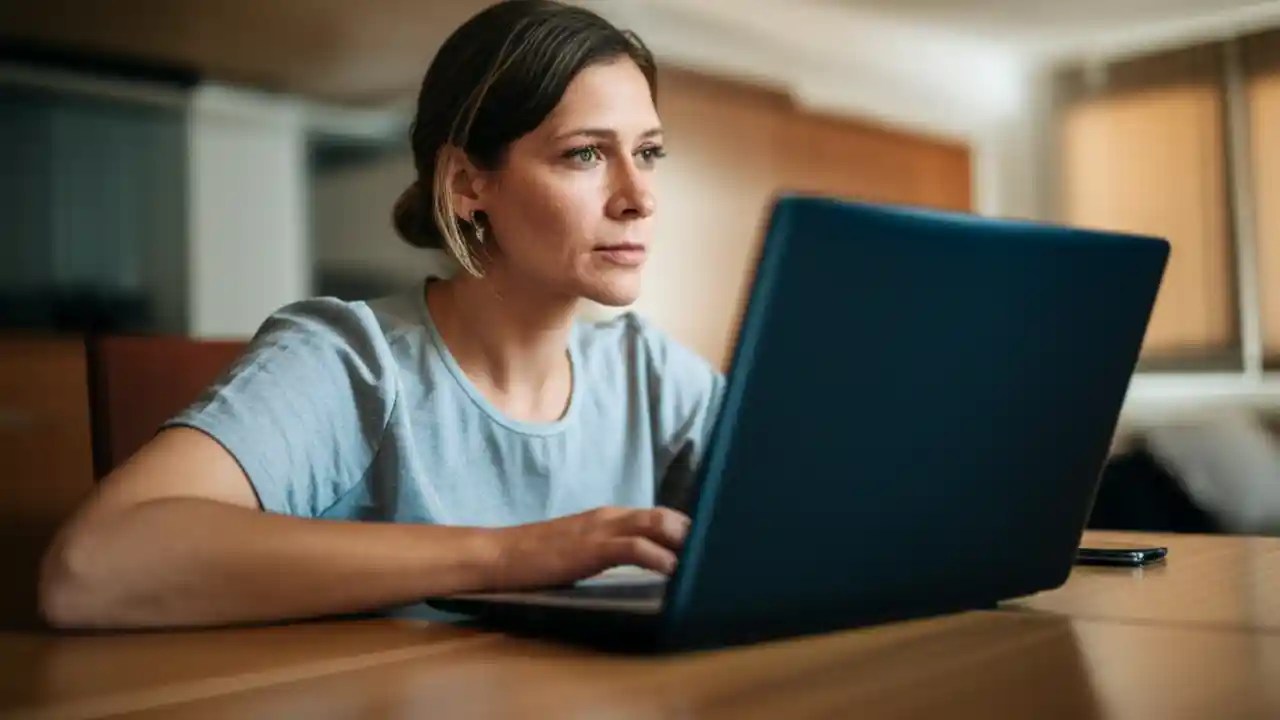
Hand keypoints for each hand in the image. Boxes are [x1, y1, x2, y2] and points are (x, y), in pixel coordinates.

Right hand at [487, 507, 689, 590]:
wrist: (499, 555)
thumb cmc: (537, 558)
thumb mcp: (581, 550)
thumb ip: (610, 551)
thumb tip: (642, 565)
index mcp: (610, 517)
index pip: (660, 516)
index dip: (687, 530)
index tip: (709, 547)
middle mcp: (611, 516)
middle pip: (667, 515)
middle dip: (695, 534)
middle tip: (718, 556)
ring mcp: (601, 529)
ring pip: (657, 523)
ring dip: (684, 542)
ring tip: (705, 562)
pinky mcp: (591, 548)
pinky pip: (634, 547)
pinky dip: (659, 558)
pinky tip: (673, 572)